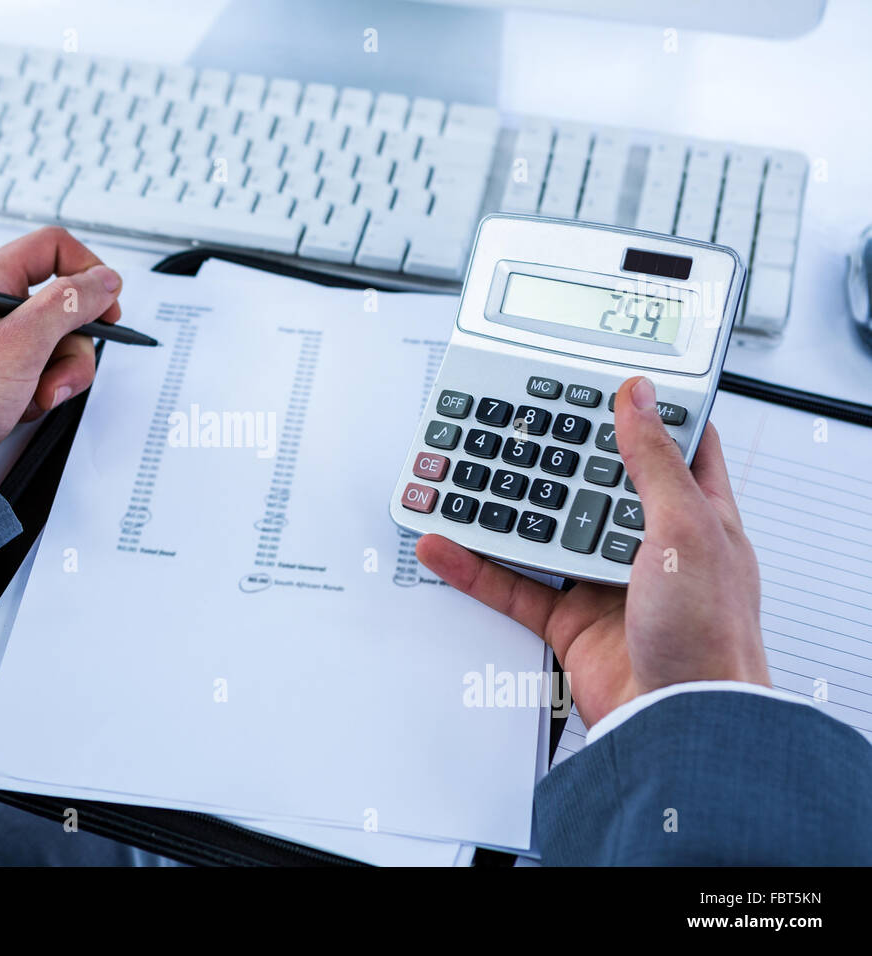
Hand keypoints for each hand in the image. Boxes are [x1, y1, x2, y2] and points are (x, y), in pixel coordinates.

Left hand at [0, 227, 121, 463]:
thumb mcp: (20, 343)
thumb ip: (68, 305)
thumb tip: (104, 280)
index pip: (53, 249)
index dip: (87, 273)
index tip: (106, 306)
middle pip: (62, 307)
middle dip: (72, 347)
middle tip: (59, 372)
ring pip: (56, 346)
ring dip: (58, 377)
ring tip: (35, 397)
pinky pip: (39, 375)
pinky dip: (40, 394)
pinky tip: (21, 409)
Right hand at [416, 375, 770, 726]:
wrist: (683, 723)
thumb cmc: (712, 635)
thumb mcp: (686, 530)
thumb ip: (653, 464)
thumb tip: (637, 399)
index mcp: (695, 515)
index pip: (672, 448)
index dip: (641, 413)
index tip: (600, 384)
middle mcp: (649, 545)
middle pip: (592, 484)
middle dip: (553, 456)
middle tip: (515, 422)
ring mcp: (605, 581)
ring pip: (543, 531)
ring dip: (504, 508)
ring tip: (466, 474)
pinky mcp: (569, 620)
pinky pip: (512, 585)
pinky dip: (475, 567)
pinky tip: (447, 544)